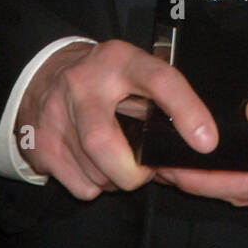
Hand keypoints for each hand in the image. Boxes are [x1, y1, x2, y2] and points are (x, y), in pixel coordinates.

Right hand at [14, 40, 217, 198]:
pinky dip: (97, 186)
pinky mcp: (41, 143)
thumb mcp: (133, 74)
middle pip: (104, 142)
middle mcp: (84, 83)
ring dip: (117, 180)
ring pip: (95, 173)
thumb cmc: (104, 81)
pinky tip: (95, 164)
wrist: (44, 76)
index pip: (158, 80)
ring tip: (117, 159)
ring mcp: (56, 113)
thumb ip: (160, 104)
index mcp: (120, 60)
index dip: (185, 110)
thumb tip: (195, 149)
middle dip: (132, 172)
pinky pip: (81, 187)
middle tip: (145, 171)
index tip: (206, 140)